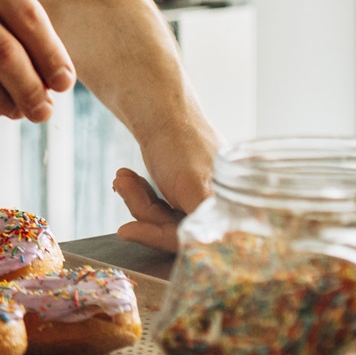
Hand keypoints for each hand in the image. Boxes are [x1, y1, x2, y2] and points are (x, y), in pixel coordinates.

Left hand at [113, 119, 217, 250]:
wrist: (164, 111)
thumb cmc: (183, 142)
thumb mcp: (193, 185)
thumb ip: (204, 217)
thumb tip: (213, 243)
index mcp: (234, 212)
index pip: (197, 242)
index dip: (160, 237)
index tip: (126, 230)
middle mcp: (221, 212)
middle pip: (177, 232)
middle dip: (143, 209)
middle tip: (122, 185)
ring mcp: (202, 206)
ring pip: (163, 221)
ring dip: (138, 200)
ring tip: (122, 176)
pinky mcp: (185, 199)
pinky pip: (159, 210)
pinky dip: (140, 196)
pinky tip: (127, 179)